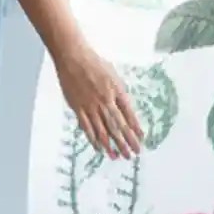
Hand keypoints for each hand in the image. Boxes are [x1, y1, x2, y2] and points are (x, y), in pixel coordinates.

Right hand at [55, 44, 144, 159]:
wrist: (73, 57)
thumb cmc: (95, 63)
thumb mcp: (114, 75)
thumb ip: (119, 93)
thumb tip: (125, 109)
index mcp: (116, 91)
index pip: (129, 115)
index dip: (135, 129)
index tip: (141, 140)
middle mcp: (105, 101)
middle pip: (118, 126)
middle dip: (126, 142)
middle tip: (132, 154)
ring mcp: (91, 106)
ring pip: (103, 130)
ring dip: (111, 145)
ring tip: (118, 156)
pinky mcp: (78, 108)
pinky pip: (87, 127)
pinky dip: (93, 139)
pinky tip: (99, 148)